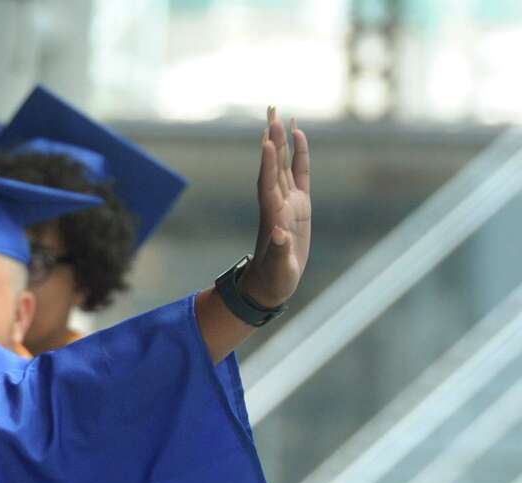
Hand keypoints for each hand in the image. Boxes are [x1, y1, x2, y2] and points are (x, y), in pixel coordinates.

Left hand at [243, 106, 310, 307]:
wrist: (271, 284)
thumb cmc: (274, 278)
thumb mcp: (279, 268)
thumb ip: (279, 250)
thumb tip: (278, 233)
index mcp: (272, 216)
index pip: (268, 185)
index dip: (269, 164)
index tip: (267, 142)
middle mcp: (277, 203)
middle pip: (274, 166)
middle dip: (272, 140)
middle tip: (272, 112)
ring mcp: (287, 201)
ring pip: (284, 164)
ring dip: (282, 140)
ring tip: (282, 115)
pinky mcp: (299, 205)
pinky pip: (300, 174)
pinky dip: (300, 155)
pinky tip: (300, 135)